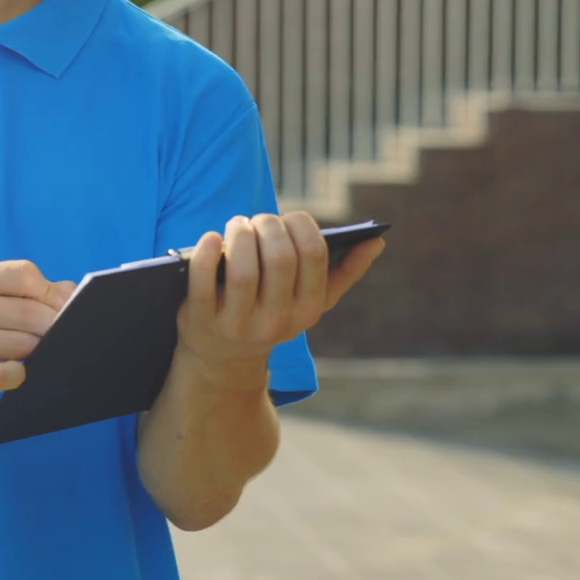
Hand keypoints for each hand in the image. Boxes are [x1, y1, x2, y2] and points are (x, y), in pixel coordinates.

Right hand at [0, 260, 77, 406]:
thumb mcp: (0, 299)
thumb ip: (39, 291)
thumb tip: (72, 296)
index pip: (24, 275)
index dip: (50, 293)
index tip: (61, 308)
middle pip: (27, 312)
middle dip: (50, 327)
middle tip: (56, 336)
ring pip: (22, 344)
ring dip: (37, 351)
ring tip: (33, 352)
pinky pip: (6, 374)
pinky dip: (20, 374)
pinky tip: (18, 371)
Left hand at [175, 213, 385, 388]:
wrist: (224, 360)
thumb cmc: (271, 313)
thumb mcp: (310, 302)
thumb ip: (345, 272)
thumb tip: (377, 242)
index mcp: (307, 310)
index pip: (314, 254)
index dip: (301, 225)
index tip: (289, 219)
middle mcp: (276, 322)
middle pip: (279, 257)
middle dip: (268, 226)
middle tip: (258, 220)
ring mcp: (238, 324)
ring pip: (243, 269)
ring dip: (240, 235)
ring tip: (238, 226)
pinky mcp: (202, 321)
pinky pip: (202, 281)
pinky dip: (206, 253)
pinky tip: (210, 239)